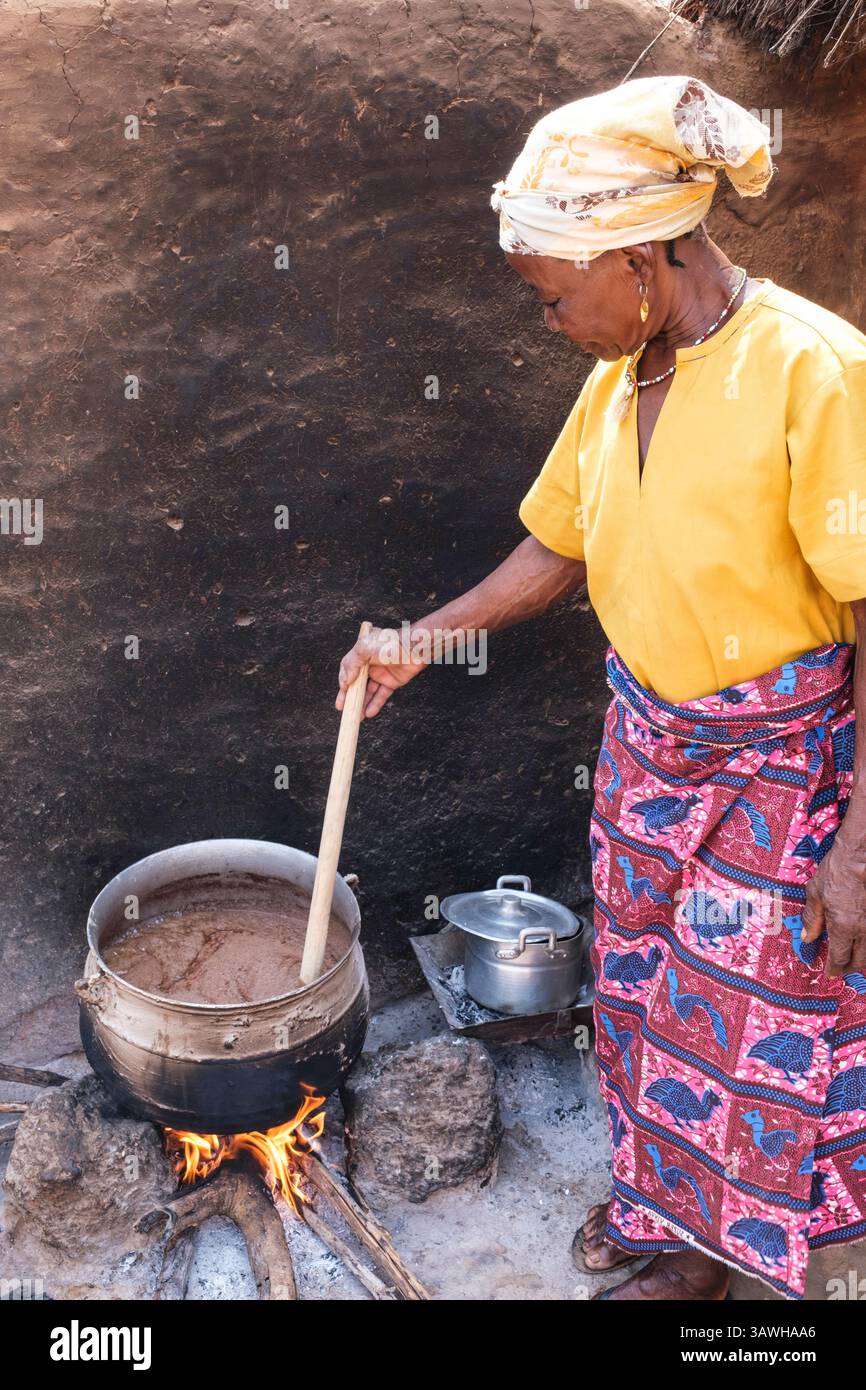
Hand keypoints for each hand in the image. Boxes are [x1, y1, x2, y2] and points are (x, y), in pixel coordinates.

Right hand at [335, 625, 427, 718]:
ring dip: (362, 703)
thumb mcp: (365, 648)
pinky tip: (369, 712)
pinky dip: (375, 704)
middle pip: (357, 684)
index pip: (348, 671)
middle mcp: (370, 665)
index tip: (341, 696)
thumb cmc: (392, 642)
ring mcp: (381, 674)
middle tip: (344, 710)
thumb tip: (344, 681)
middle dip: (350, 697)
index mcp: (361, 655)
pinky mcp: (392, 681)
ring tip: (357, 716)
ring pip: (369, 692)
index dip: (344, 684)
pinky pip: (382, 695)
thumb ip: (352, 664)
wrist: (415, 647)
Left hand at [801, 833, 865, 977]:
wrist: (860, 855)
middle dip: (849, 968)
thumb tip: (807, 938)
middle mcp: (863, 930)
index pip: (840, 958)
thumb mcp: (815, 894)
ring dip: (862, 958)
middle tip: (841, 967)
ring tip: (853, 957)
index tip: (830, 973)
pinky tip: (861, 941)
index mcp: (843, 927)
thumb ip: (812, 919)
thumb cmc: (836, 871)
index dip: (834, 968)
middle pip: (860, 961)